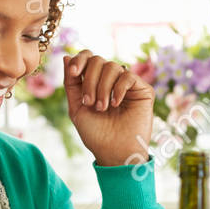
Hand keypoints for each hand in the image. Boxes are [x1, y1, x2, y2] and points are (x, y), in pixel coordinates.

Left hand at [63, 50, 154, 166]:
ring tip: (102, 108)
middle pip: (98, 60)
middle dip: (90, 80)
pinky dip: (118, 89)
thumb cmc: (96, 134)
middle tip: (89, 103)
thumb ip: (71, 82)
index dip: (80, 60)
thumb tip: (66, 56)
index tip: (74, 73)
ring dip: (102, 88)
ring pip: (113, 67)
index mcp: (95, 82)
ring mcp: (128, 85)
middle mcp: (111, 81)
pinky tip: (116, 104)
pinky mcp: (143, 90)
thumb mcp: (76, 107)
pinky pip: (128, 76)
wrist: (115, 152)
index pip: (88, 58)